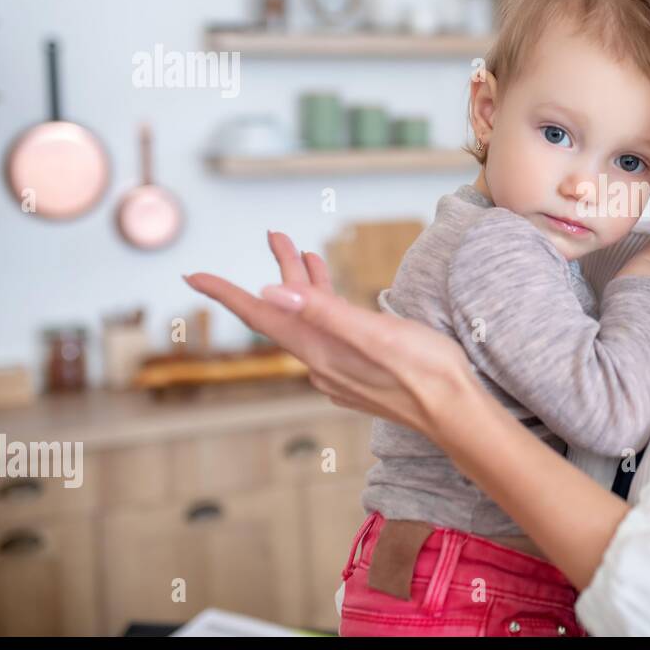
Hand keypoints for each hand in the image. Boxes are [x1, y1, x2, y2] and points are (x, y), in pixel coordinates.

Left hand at [183, 231, 471, 436]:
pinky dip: (324, 308)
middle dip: (278, 273)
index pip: (262, 317)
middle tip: (276, 235)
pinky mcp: (360, 373)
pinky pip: (329, 334)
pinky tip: (335, 300)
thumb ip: (324, 311)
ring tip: (308, 255)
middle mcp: (323, 363)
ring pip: (309, 322)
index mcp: (320, 350)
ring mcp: (341, 371)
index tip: (193, 274)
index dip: (226, 294)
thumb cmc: (424, 371)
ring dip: (304, 288)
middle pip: (285, 314)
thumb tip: (269, 292)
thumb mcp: (376, 333)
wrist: (456, 413)